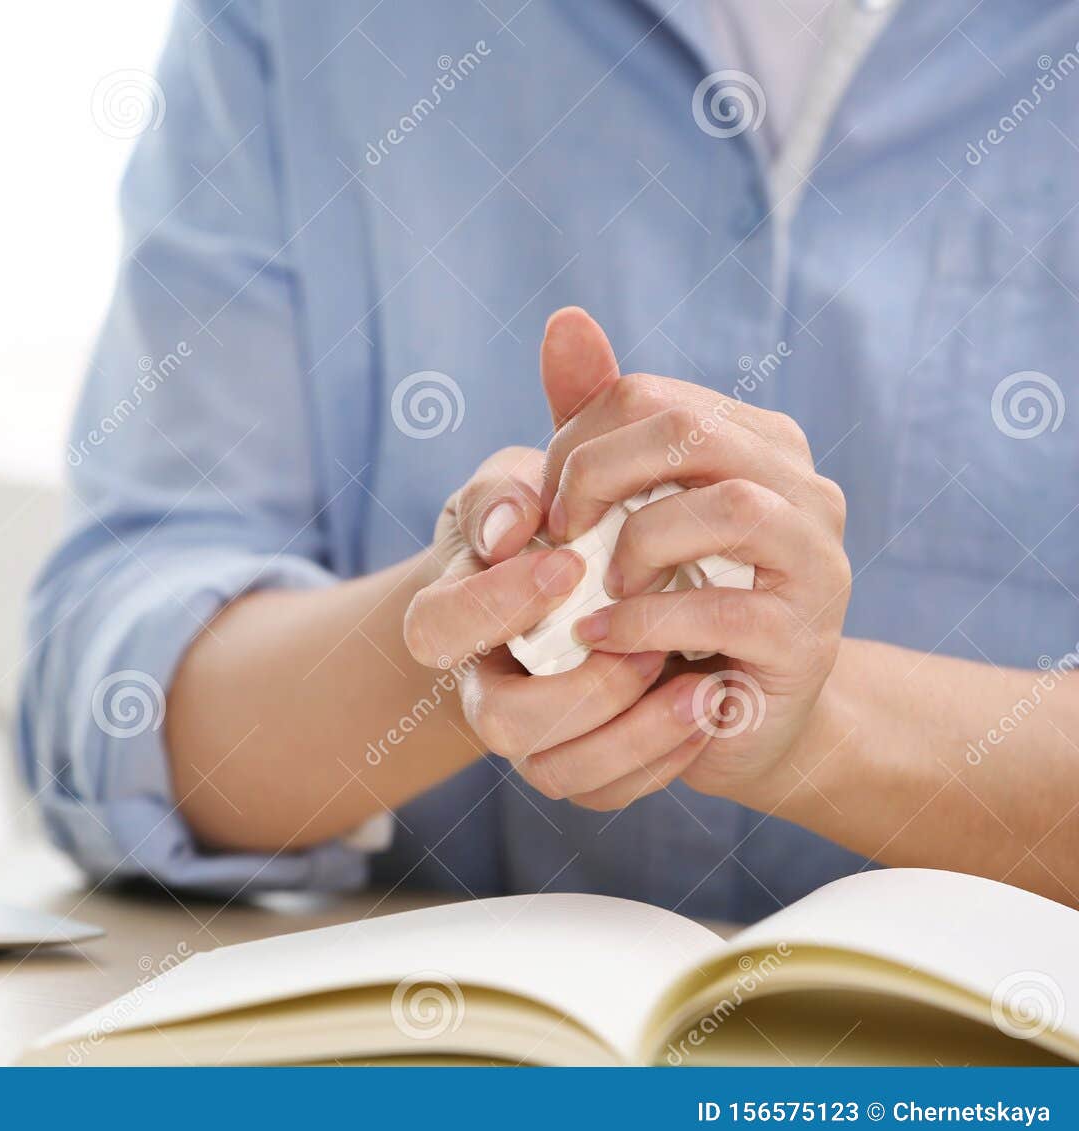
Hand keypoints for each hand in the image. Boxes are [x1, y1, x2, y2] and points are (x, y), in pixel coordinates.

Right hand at [403, 317, 680, 789]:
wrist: (601, 607)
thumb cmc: (570, 524)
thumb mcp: (566, 467)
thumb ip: (567, 411)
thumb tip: (573, 327)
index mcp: (453, 607)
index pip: (435, 625)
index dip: (494, 599)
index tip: (564, 553)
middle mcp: (482, 679)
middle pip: (495, 717)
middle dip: (573, 682)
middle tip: (636, 633)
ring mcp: (531, 735)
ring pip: (550, 770)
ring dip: (626, 724)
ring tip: (693, 675)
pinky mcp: (578, 767)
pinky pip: (605, 790)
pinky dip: (657, 758)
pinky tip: (708, 703)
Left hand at [535, 307, 850, 805]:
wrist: (731, 716)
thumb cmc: (672, 599)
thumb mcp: (624, 505)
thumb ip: (596, 420)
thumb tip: (563, 320)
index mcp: (757, 440)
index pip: (650, 395)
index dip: (577, 441)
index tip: (548, 502)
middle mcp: (802, 486)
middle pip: (690, 431)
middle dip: (599, 476)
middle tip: (561, 533)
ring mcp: (816, 559)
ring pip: (728, 505)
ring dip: (637, 543)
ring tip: (597, 586)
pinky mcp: (805, 637)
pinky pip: (724, 608)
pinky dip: (645, 621)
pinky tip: (602, 638)